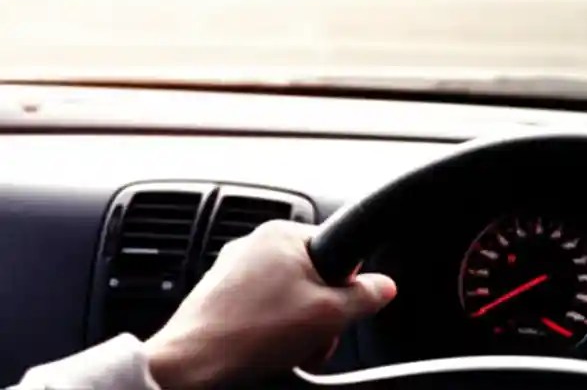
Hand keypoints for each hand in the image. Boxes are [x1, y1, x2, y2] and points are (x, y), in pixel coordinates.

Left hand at [144, 220, 396, 388]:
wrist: (190, 365)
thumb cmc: (253, 334)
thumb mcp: (330, 315)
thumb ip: (367, 296)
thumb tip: (385, 287)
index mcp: (282, 233)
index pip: (338, 251)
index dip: (346, 286)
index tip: (337, 310)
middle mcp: (254, 243)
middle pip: (312, 277)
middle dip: (319, 312)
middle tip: (313, 337)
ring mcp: (231, 269)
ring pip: (286, 296)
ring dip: (296, 324)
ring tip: (287, 348)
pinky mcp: (216, 295)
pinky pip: (259, 308)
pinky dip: (269, 329)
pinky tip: (265, 351)